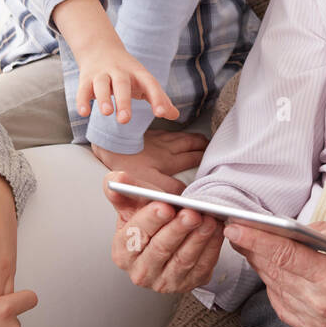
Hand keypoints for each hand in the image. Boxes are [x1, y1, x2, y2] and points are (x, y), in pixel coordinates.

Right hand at [75, 37, 177, 124]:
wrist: (100, 47)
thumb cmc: (128, 72)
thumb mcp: (144, 82)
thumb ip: (159, 99)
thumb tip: (175, 116)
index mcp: (138, 73)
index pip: (150, 84)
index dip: (157, 98)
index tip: (161, 113)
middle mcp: (120, 72)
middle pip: (122, 84)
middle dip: (124, 101)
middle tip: (125, 120)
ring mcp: (102, 74)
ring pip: (101, 84)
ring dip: (103, 98)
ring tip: (107, 113)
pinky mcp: (86, 79)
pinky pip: (82, 89)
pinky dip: (82, 100)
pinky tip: (84, 113)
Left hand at [91, 129, 209, 179]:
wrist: (110, 142)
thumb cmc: (127, 164)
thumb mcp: (149, 182)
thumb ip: (170, 189)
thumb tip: (187, 195)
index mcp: (169, 160)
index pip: (194, 158)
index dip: (205, 159)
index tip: (215, 161)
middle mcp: (168, 148)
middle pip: (191, 144)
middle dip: (204, 146)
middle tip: (212, 148)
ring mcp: (159, 139)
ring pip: (182, 137)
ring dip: (194, 138)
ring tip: (202, 140)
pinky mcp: (149, 133)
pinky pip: (170, 132)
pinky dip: (179, 133)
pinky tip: (177, 135)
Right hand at [104, 170, 222, 293]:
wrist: (169, 234)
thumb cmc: (150, 220)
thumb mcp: (134, 203)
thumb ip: (124, 189)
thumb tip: (118, 179)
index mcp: (123, 251)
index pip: (135, 235)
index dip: (150, 220)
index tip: (164, 206)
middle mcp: (141, 271)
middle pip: (160, 249)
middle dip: (178, 229)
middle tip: (192, 213)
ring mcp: (165, 281)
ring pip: (183, 260)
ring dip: (198, 238)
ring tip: (209, 220)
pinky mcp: (188, 283)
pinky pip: (202, 267)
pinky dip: (211, 248)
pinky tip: (217, 231)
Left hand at [224, 222, 325, 326]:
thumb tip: (298, 227)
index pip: (283, 256)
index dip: (256, 239)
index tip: (235, 226)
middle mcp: (321, 306)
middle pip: (273, 272)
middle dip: (252, 248)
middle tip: (237, 230)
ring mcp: (318, 322)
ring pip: (275, 289)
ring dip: (262, 266)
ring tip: (252, 245)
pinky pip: (284, 306)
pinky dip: (275, 286)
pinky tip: (273, 271)